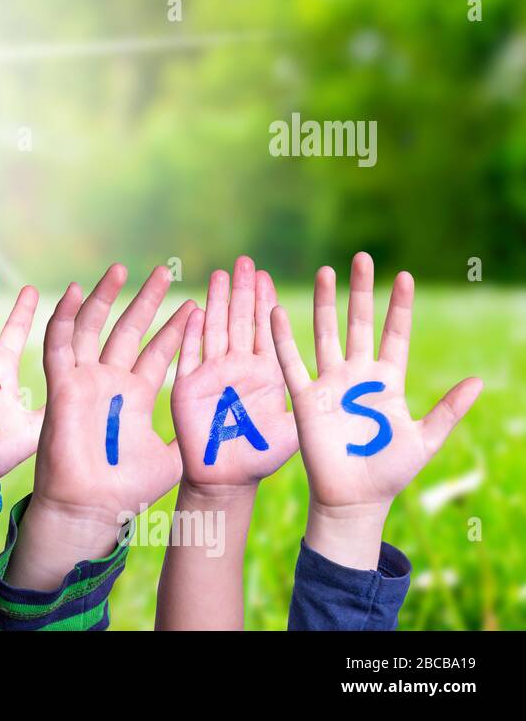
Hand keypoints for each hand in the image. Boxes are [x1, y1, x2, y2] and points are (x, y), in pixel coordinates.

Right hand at [5, 265, 191, 588]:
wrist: (90, 508)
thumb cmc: (128, 490)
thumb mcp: (173, 458)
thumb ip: (191, 436)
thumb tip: (224, 426)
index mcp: (137, 394)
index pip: (160, 351)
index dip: (177, 327)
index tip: (197, 300)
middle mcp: (111, 382)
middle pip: (129, 330)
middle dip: (147, 300)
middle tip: (164, 271)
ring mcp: (85, 381)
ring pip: (93, 328)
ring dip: (105, 298)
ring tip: (122, 269)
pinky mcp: (62, 386)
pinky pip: (58, 345)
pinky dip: (62, 319)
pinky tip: (71, 293)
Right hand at [171, 257, 298, 489]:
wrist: (226, 480)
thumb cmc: (263, 457)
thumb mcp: (300, 429)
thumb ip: (321, 405)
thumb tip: (360, 390)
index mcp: (266, 373)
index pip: (266, 329)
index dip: (266, 301)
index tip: (268, 274)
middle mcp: (239, 368)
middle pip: (240, 321)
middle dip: (242, 291)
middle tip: (246, 260)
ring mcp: (212, 375)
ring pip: (214, 329)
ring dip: (216, 302)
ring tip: (220, 274)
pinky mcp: (188, 388)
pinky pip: (189, 354)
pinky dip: (189, 333)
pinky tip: (191, 310)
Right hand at [271, 252, 481, 568]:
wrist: (354, 498)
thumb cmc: (390, 472)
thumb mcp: (426, 439)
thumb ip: (448, 409)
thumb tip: (479, 381)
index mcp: (388, 382)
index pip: (395, 335)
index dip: (399, 307)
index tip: (404, 276)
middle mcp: (358, 376)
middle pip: (360, 324)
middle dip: (361, 291)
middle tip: (362, 258)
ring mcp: (330, 384)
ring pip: (326, 334)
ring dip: (324, 303)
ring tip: (324, 271)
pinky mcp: (306, 399)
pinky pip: (292, 363)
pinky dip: (283, 339)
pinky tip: (277, 313)